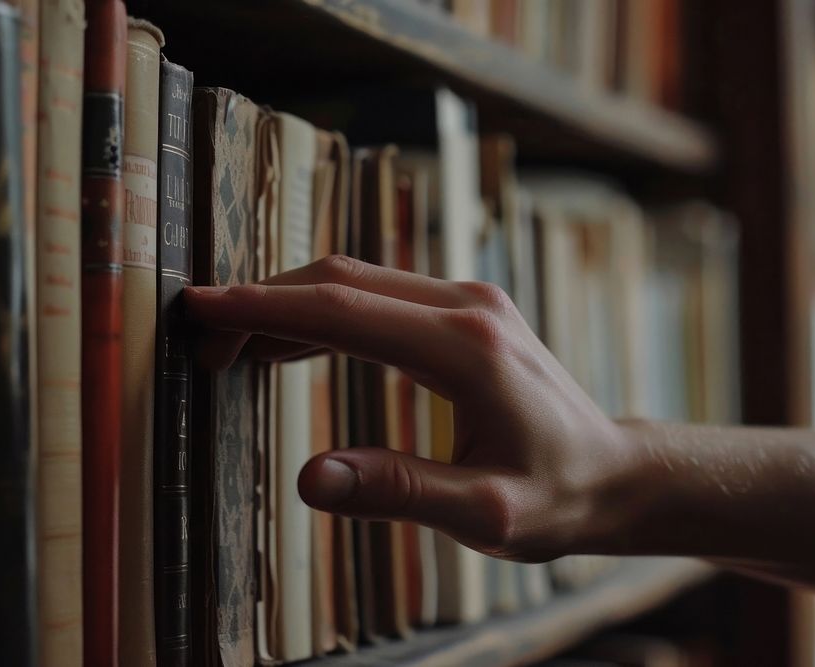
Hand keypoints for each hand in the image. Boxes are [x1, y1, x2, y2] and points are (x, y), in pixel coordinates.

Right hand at [184, 255, 640, 561]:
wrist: (614, 473)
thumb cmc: (557, 498)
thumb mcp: (485, 515)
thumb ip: (399, 492)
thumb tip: (310, 479)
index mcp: (466, 349)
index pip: (342, 309)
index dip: (263, 307)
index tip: (200, 308)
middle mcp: (466, 306)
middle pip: (342, 280)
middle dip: (264, 302)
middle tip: (202, 340)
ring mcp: (469, 302)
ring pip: (358, 280)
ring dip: (292, 303)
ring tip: (233, 345)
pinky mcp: (467, 312)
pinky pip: (381, 295)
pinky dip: (328, 311)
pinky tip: (292, 343)